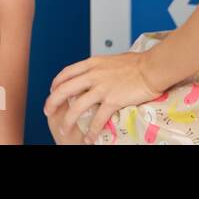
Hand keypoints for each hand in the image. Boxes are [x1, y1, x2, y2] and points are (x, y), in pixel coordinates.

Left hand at [43, 51, 164, 143]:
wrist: (151, 68)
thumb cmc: (136, 64)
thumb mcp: (110, 60)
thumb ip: (98, 68)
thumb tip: (93, 74)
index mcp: (91, 63)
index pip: (66, 73)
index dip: (55, 83)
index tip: (52, 91)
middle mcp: (92, 75)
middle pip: (64, 89)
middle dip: (52, 102)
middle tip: (47, 111)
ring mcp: (101, 88)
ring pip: (76, 106)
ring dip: (68, 120)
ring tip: (64, 130)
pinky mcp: (112, 100)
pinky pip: (97, 119)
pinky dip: (91, 131)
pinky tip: (89, 138)